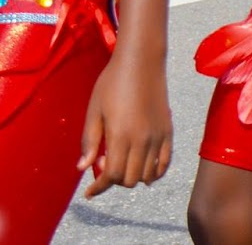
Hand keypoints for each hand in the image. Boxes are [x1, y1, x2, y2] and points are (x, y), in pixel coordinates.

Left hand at [78, 49, 171, 197]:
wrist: (141, 60)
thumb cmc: (112, 82)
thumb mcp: (94, 110)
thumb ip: (89, 141)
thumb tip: (83, 168)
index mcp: (121, 135)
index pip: (112, 175)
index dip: (99, 187)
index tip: (89, 191)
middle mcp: (143, 139)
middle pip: (129, 179)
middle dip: (114, 180)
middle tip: (104, 164)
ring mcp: (158, 136)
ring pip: (147, 175)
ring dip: (132, 177)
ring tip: (123, 162)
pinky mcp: (168, 130)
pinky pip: (165, 163)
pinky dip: (155, 173)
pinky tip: (145, 169)